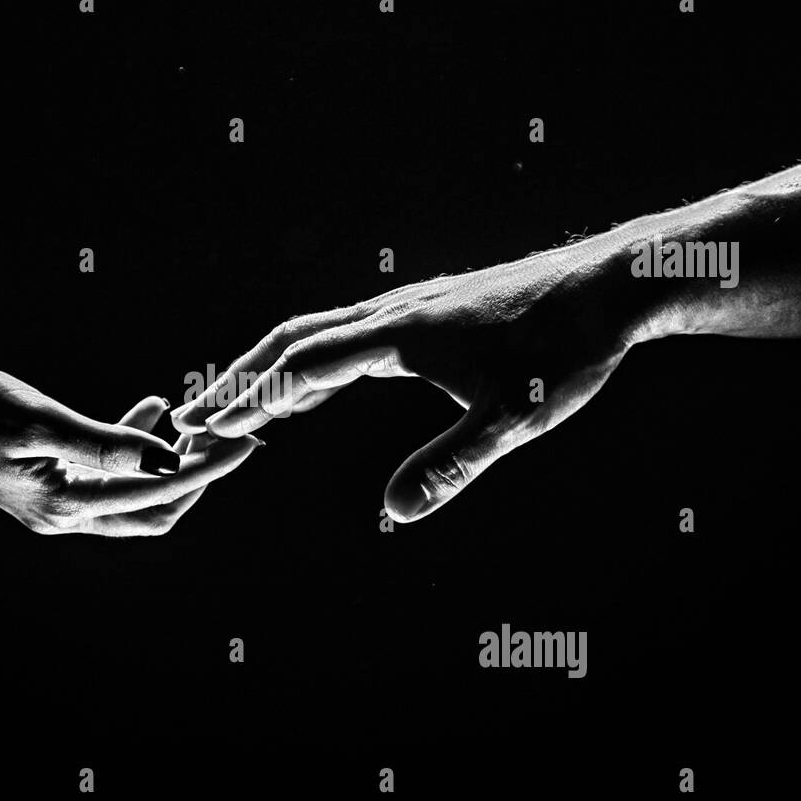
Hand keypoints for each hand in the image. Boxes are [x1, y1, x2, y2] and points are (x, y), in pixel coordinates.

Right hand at [0, 360, 257, 535]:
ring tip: (197, 421)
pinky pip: (107, 477)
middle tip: (229, 435)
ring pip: (134, 496)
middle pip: (154, 511)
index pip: (157, 494)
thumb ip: (107, 443)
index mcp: (64, 504)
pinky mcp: (47, 485)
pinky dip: (134, 449)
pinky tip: (151, 408)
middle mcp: (63, 517)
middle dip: (195, 475)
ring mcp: (54, 506)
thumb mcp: (40, 419)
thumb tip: (170, 460)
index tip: (244, 443)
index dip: (206, 469)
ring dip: (168, 463)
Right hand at [171, 243, 645, 522]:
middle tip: (191, 415)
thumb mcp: (512, 418)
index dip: (249, 397)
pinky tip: (309, 393)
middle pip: (291, 340)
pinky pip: (344, 337)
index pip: (301, 365)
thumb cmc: (564, 350)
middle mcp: (390, 311)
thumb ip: (452, 466)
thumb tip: (394, 514)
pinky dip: (307, 364)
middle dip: (238, 380)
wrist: (609, 286)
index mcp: (397, 333)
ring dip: (268, 369)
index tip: (204, 424)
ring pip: (315, 334)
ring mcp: (404, 307)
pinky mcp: (423, 313)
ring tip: (233, 406)